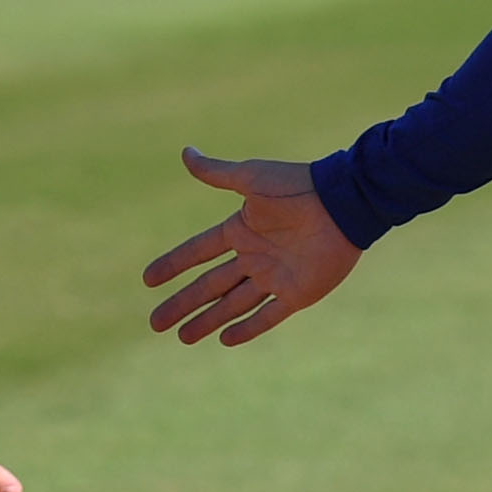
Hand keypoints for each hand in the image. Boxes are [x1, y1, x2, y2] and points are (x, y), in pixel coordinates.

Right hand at [142, 147, 359, 346]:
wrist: (343, 203)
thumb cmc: (297, 186)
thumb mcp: (251, 178)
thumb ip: (217, 173)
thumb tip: (185, 152)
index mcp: (240, 229)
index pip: (198, 252)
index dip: (173, 265)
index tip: (148, 280)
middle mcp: (253, 256)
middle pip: (209, 286)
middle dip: (182, 304)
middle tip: (155, 324)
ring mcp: (274, 276)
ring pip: (232, 304)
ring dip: (207, 320)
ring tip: (183, 337)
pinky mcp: (296, 293)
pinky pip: (267, 315)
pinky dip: (247, 328)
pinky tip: (224, 339)